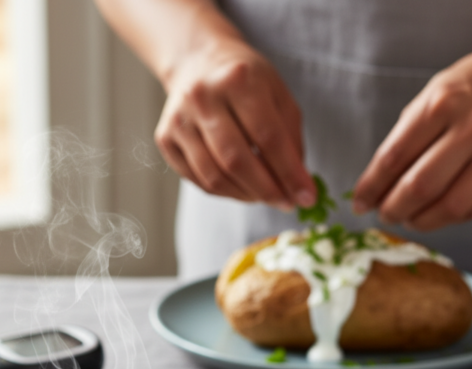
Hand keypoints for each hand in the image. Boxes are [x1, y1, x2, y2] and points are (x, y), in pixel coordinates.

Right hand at [155, 38, 316, 208]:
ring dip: (245, 195)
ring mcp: (180, 120)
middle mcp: (203, 97)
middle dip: (266, 190)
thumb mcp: (278, 96)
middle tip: (285, 203)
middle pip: (237, 161)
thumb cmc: (246, 83)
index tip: (306, 198)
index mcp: (238, 79)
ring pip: (214, 177)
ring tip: (264, 196)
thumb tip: (299, 188)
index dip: (289, 173)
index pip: (268, 137)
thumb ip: (291, 140)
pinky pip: (199, 181)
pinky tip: (241, 188)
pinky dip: (225, 192)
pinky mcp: (166, 138)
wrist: (198, 63)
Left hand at [352, 35, 471, 230]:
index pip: (392, 158)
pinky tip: (440, 211)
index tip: (359, 204)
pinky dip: (451, 218)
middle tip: (386, 214)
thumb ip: (406, 137)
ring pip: (449, 207)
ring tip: (411, 219)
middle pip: (419, 188)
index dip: (370, 188)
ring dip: (421, 222)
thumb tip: (375, 187)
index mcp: (442, 104)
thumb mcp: (435, 95)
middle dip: (393, 210)